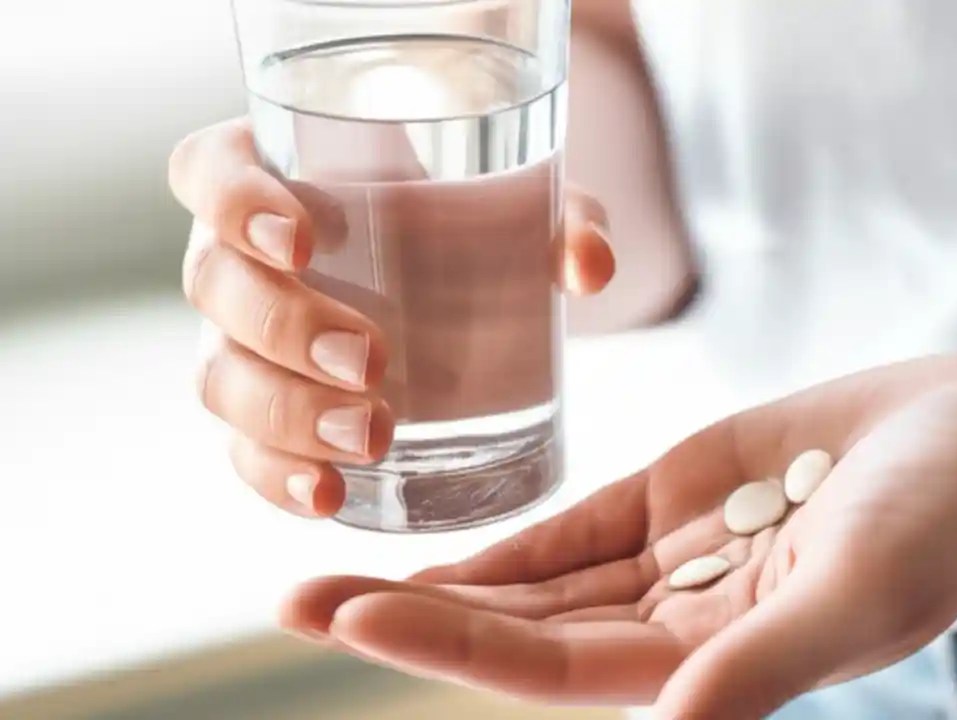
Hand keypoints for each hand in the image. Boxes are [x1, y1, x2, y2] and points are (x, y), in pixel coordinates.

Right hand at [168, 118, 614, 516]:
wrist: (452, 273)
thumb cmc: (466, 217)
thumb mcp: (522, 202)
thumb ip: (562, 218)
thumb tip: (588, 266)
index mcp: (270, 175)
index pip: (210, 174)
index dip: (236, 205)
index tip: (307, 241)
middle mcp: (236, 257)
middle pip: (215, 286)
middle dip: (286, 329)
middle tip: (372, 363)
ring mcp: (238, 339)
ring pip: (220, 377)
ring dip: (285, 415)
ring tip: (371, 439)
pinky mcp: (265, 411)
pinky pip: (243, 449)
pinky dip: (277, 477)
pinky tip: (330, 495)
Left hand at [278, 356, 956, 717]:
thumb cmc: (948, 519)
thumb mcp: (861, 590)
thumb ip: (762, 663)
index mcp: (711, 664)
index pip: (553, 667)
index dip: (452, 644)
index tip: (352, 615)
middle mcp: (680, 623)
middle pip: (521, 632)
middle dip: (412, 618)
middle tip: (290, 600)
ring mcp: (678, 559)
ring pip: (536, 581)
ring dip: (442, 578)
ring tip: (331, 573)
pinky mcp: (685, 493)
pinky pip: (579, 524)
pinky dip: (510, 535)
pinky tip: (443, 541)